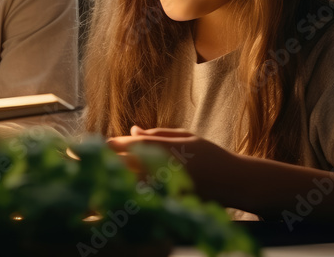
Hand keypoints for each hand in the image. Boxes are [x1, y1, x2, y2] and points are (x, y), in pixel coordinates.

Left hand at [106, 126, 235, 202]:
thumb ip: (157, 135)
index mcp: (169, 149)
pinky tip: (127, 189)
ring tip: (109, 174)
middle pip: (129, 165)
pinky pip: (145, 198)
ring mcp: (168, 187)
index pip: (134, 145)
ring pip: (133, 184)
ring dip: (119, 178)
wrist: (234, 181)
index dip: (116, 144)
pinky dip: (133, 192)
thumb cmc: (210, 154)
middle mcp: (166, 168)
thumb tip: (132, 130)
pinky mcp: (171, 203)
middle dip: (111, 161)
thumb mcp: (186, 137)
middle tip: (98, 159)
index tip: (104, 143)